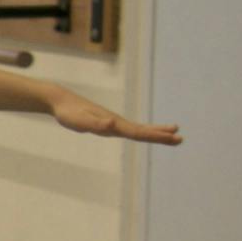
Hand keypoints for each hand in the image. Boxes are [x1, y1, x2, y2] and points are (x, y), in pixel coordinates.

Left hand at [48, 88, 181, 144]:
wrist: (60, 101)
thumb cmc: (69, 113)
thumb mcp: (80, 122)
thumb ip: (95, 124)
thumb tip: (112, 124)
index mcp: (114, 124)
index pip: (138, 132)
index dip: (156, 136)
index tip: (174, 138)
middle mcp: (116, 122)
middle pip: (142, 130)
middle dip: (161, 135)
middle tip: (181, 139)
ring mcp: (113, 123)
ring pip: (138, 129)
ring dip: (155, 131)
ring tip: (172, 132)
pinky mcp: (107, 124)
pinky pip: (128, 129)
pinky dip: (141, 131)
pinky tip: (144, 132)